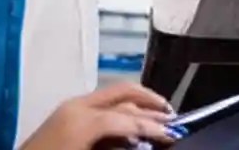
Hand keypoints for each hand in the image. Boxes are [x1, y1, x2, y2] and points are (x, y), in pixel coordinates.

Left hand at [20, 83, 179, 149]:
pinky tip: (131, 125)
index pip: (128, 117)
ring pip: (112, 97)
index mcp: (82, 120)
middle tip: (171, 116)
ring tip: (157, 117)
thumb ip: (116, 146)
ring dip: (137, 105)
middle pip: (122, 93)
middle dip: (150, 102)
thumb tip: (141, 142)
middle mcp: (77, 106)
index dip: (153, 126)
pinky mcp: (65, 115)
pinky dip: (120, 111)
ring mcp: (70, 108)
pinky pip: (100, 106)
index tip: (173, 134)